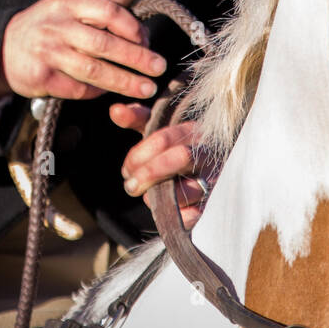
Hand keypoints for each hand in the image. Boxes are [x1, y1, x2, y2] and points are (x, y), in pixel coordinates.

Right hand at [0, 0, 164, 102]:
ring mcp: (47, 52)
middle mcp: (56, 26)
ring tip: (145, 88)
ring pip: (94, 70)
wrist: (0, 49)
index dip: (131, 26)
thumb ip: (96, 17)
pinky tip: (109, 92)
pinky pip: (77, 88)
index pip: (107, 11)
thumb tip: (141, 34)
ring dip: (124, 81)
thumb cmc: (44, 29)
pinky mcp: (41, 77)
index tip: (147, 40)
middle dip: (136, 58)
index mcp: (66, 3)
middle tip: (158, 67)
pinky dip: (97, 92)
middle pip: (104, 43)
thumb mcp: (64, 10)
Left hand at [111, 102, 216, 230]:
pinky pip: (197, 213)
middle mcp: (206, 152)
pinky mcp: (212, 204)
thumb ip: (137, 118)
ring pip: (190, 188)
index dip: (139, 155)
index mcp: (191, 131)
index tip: (126, 169)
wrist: (206, 169)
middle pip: (181, 157)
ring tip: (147, 197)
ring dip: (161, 195)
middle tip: (130, 185)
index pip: (164, 138)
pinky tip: (164, 211)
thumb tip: (115, 110)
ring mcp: (213, 178)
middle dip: (150, 172)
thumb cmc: (175, 148)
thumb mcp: (157, 129)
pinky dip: (179, 216)